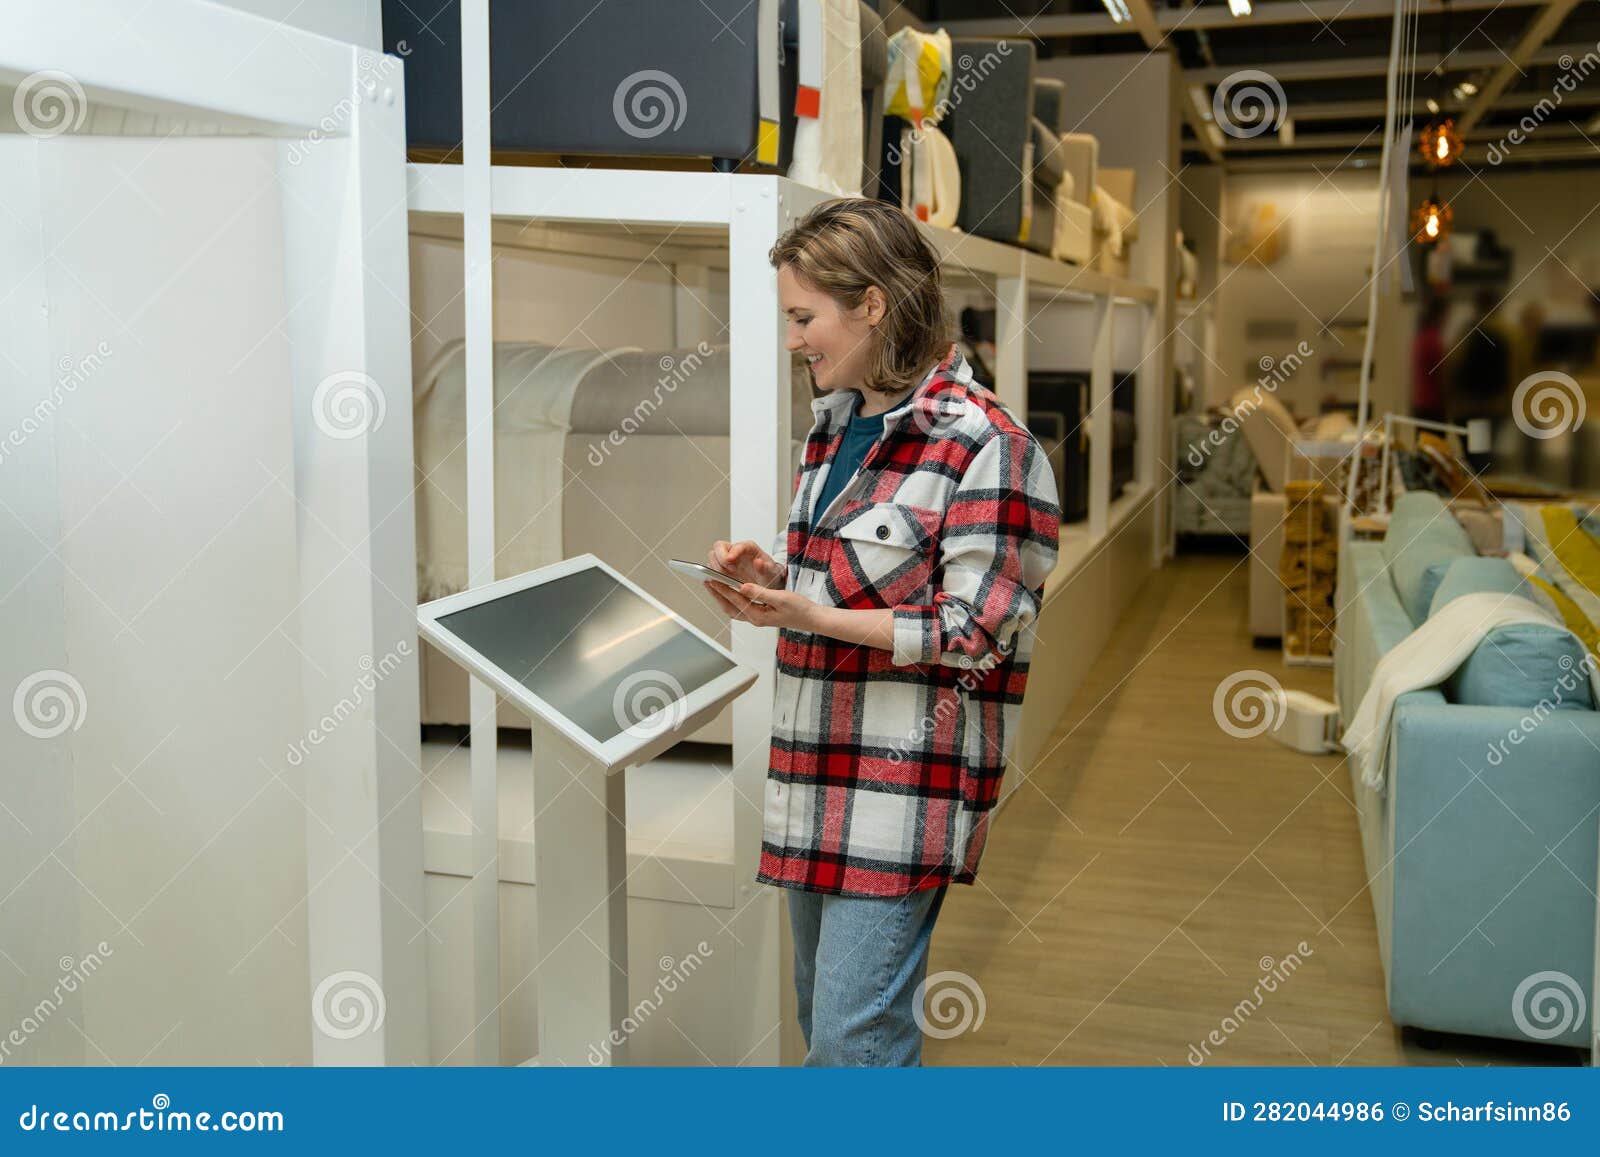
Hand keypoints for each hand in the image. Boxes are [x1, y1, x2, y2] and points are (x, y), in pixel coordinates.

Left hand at [703, 581, 818, 631]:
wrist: (811, 618)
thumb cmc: (800, 609)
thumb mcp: (781, 598)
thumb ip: (760, 593)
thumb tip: (743, 587)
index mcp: (758, 616)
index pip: (736, 600)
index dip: (723, 589)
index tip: (712, 580)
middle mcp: (755, 619)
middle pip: (730, 607)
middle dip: (717, 594)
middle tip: (706, 581)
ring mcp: (757, 619)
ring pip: (733, 609)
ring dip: (722, 597)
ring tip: (713, 586)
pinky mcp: (760, 616)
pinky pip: (740, 609)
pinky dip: (732, 600)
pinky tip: (729, 593)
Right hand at [709, 540, 783, 588]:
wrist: (767, 581)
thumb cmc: (769, 574)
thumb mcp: (771, 573)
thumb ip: (765, 568)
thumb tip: (758, 562)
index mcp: (749, 548)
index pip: (737, 545)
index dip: (732, 552)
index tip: (730, 560)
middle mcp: (736, 551)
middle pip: (719, 547)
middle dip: (720, 559)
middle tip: (727, 571)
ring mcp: (727, 559)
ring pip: (713, 556)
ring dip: (715, 568)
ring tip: (724, 579)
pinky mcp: (722, 568)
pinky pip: (711, 568)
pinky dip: (712, 574)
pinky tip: (719, 582)